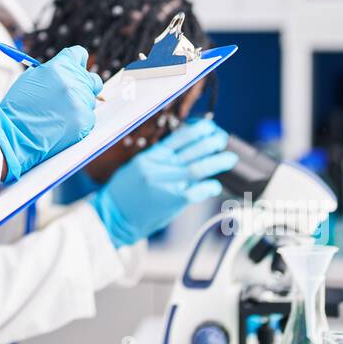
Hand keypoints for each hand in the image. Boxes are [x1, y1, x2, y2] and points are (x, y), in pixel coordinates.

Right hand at [0, 46, 102, 184]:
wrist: (15, 133)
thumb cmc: (19, 106)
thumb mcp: (32, 77)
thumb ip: (54, 71)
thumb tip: (71, 69)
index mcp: (60, 66)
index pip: (79, 55)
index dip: (78, 62)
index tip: (76, 68)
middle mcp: (73, 81)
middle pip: (91, 78)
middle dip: (81, 85)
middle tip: (68, 95)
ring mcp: (80, 101)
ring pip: (90, 99)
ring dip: (78, 104)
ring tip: (57, 113)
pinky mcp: (84, 119)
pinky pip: (89, 116)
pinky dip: (78, 120)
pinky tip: (61, 123)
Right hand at [90, 117, 236, 246]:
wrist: (113, 215)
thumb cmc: (125, 193)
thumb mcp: (138, 167)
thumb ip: (159, 160)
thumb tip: (184, 153)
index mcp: (151, 156)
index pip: (179, 138)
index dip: (198, 131)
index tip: (211, 128)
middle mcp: (159, 167)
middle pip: (192, 150)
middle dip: (212, 143)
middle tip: (223, 139)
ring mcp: (166, 183)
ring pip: (198, 168)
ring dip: (217, 161)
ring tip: (230, 158)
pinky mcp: (172, 200)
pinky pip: (197, 191)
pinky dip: (209, 187)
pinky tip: (215, 185)